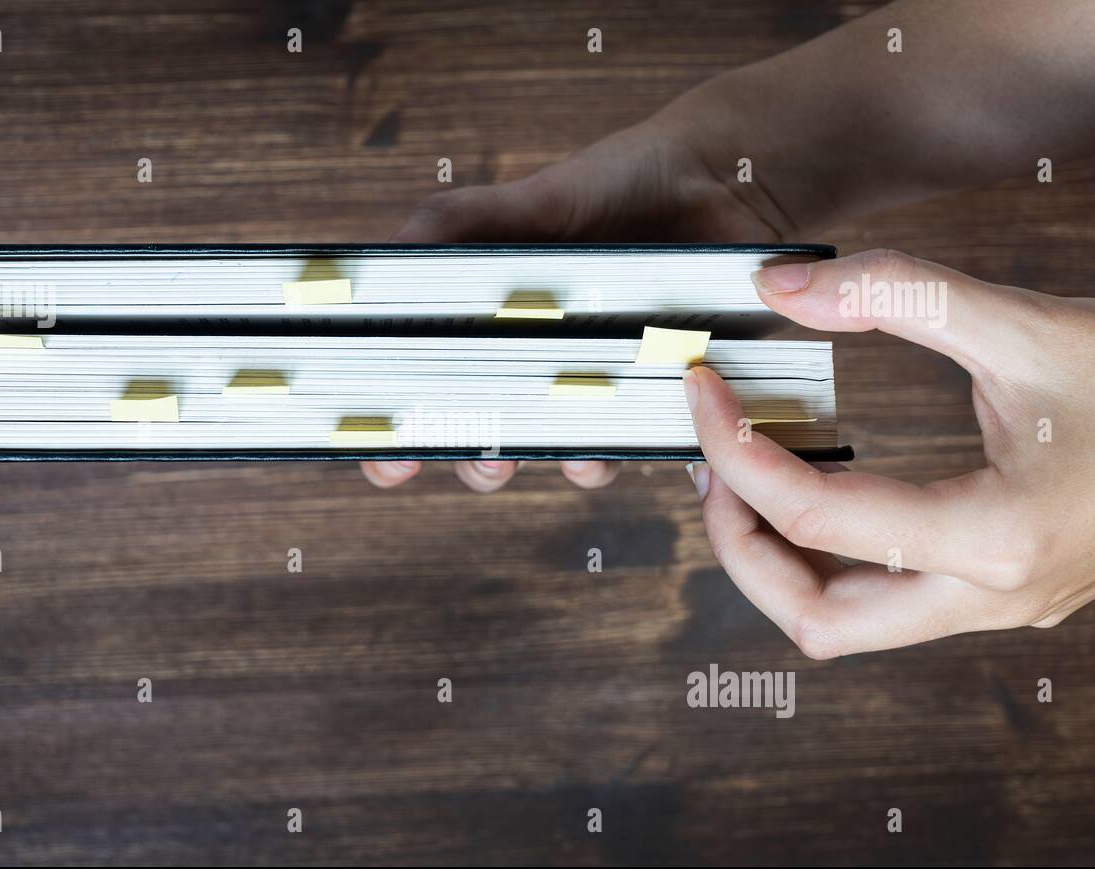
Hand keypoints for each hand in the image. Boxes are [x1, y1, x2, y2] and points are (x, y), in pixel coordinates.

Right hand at [362, 116, 785, 492]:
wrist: (715, 178)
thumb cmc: (612, 184)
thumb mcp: (529, 198)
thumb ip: (456, 223)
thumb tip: (379, 258)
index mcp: (491, 326)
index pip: (428, 396)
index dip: (402, 435)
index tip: (391, 458)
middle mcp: (538, 365)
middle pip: (489, 439)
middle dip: (479, 463)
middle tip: (489, 461)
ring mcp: (597, 384)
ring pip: (565, 449)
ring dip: (561, 463)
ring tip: (574, 453)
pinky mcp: (659, 391)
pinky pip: (641, 439)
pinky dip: (637, 445)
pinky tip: (635, 432)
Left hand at [686, 249, 1094, 656]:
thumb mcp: (1031, 324)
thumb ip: (899, 293)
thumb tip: (779, 286)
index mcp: (998, 539)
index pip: (815, 521)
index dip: (733, 450)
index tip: (700, 389)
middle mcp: (991, 596)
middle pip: (815, 618)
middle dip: (741, 545)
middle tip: (715, 459)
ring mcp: (997, 605)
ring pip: (845, 625)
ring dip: (779, 558)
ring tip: (752, 471)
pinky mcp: (998, 591)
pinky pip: (883, 600)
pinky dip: (829, 553)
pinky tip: (820, 483)